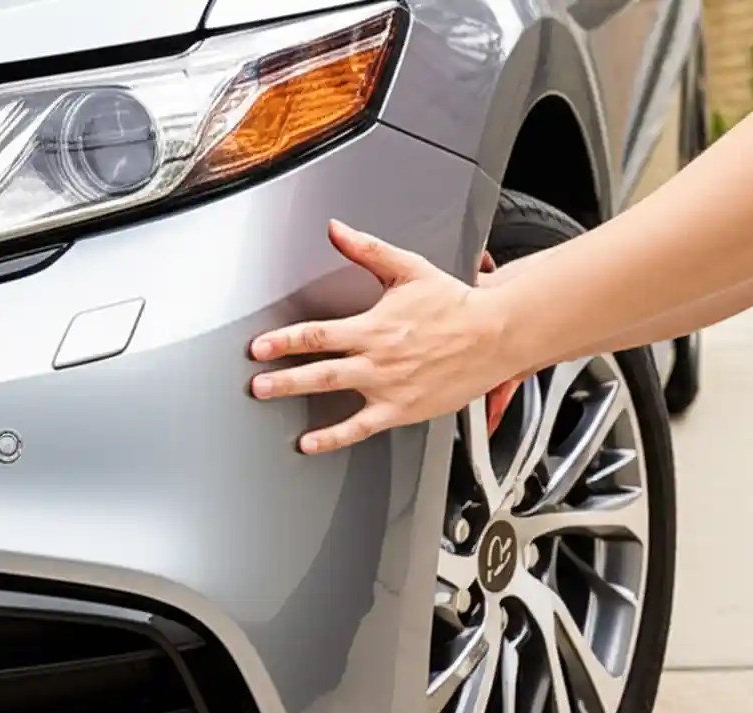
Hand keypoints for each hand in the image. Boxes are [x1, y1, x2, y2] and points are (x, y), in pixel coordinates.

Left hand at [249, 220, 516, 453]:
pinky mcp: (402, 410)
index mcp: (374, 326)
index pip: (319, 333)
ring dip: (299, 399)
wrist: (496, 335)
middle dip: (282, 376)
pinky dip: (334, 438)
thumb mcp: (408, 268)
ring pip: (335, 395)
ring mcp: (388, 387)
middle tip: (256, 383)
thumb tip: (336, 230)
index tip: (260, 346)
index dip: (285, 340)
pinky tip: (311, 443)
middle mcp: (377, 358)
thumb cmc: (456, 304)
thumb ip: (366, 250)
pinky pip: (361, 427)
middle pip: (319, 369)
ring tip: (271, 400)